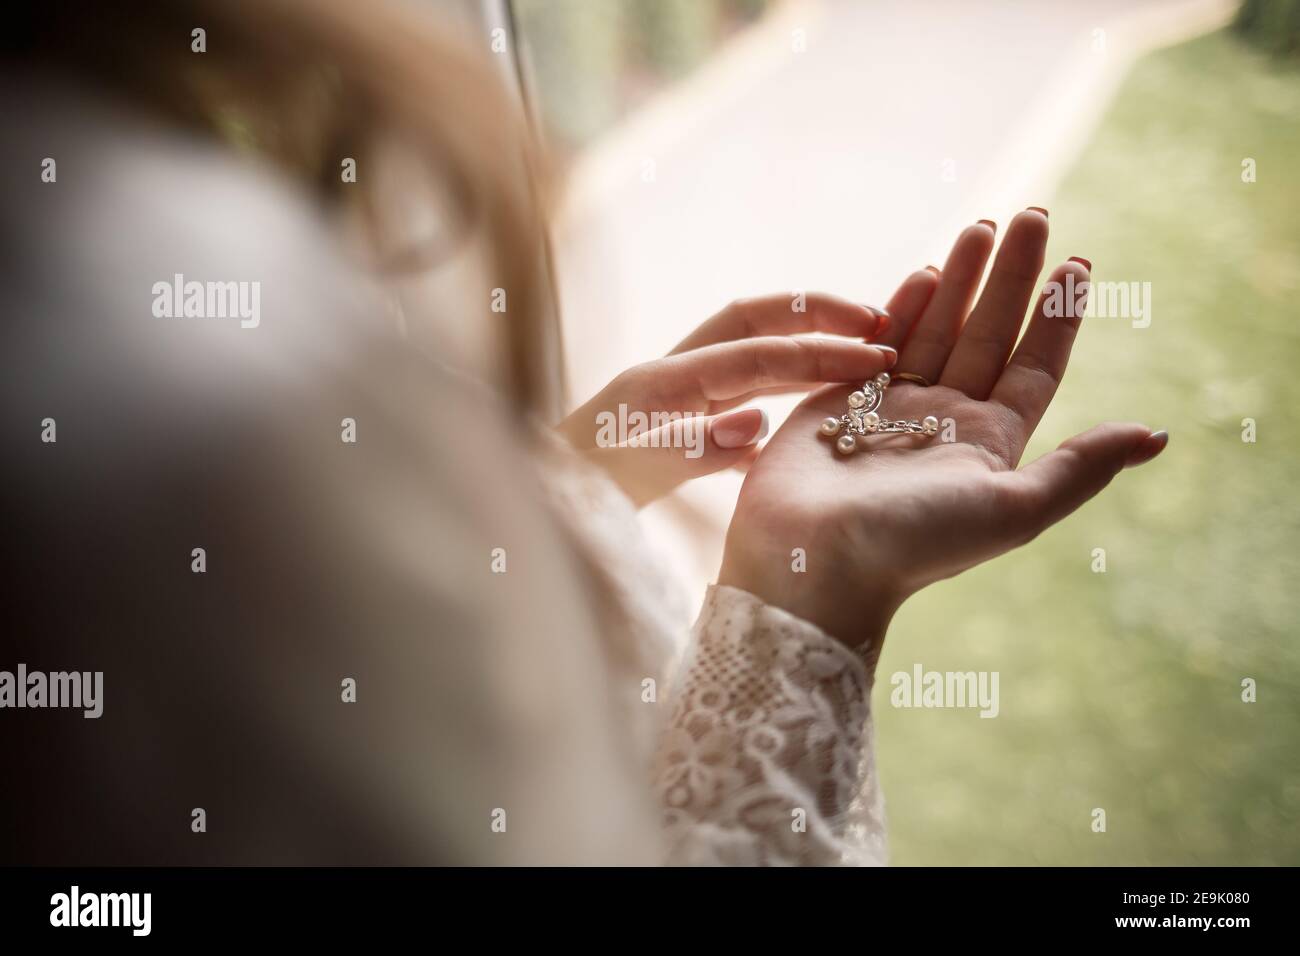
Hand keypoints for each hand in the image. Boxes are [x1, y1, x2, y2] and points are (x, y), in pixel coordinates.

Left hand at [558, 294, 898, 505]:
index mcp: (658, 384)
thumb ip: (687, 450)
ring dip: (803, 350)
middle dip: (816, 316)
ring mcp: (671, 399)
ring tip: (862, 357)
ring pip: (750, 357)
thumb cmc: (565, 500)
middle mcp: (667, 377)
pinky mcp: (673, 428)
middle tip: (880, 326)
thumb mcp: (622, 480)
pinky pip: (739, 397)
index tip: (877, 360)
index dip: (818, 354)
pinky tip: (810, 421)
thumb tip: (755, 421)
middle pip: (753, 324)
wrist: (522, 513)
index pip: (755, 354)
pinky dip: (780, 397)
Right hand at [719, 211, 1167, 650]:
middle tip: (1032, 214)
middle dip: (1011, 276)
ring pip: (937, 329)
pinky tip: (927, 269)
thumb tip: (1155, 436)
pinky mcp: (838, 398)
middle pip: (988, 334)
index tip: (1078, 264)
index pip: (1035, 367)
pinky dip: (905, 305)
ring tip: (982, 224)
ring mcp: (891, 407)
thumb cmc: (914, 540)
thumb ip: (1079, 468)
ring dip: (961, 278)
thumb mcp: (1013, 508)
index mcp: (989, 444)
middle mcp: (944, 420)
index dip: (1058, 317)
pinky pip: (881, 341)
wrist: (814, 559)